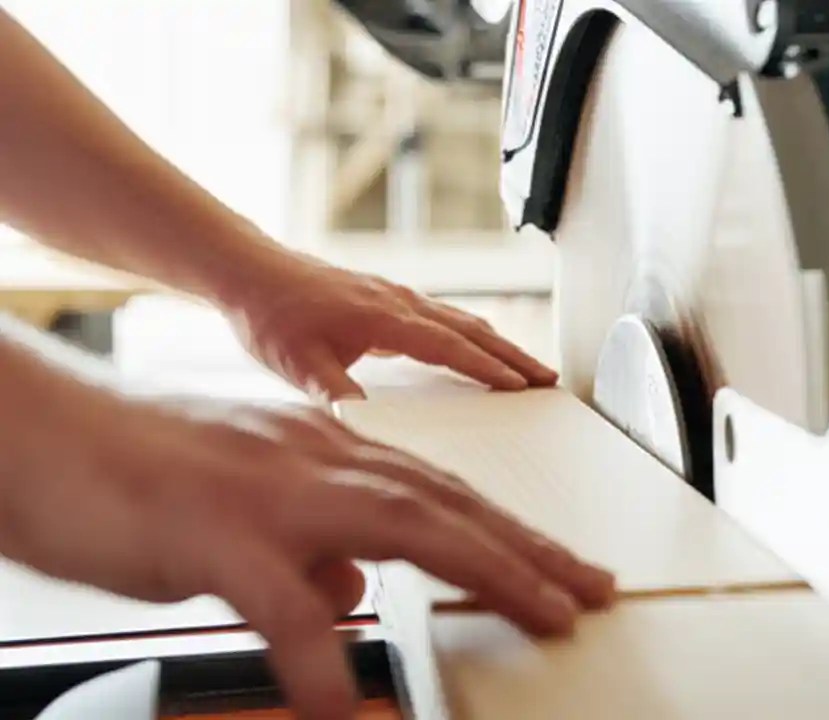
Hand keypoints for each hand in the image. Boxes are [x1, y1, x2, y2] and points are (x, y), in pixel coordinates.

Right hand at [0, 384, 614, 719]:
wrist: (42, 436)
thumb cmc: (136, 474)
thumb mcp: (245, 509)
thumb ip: (309, 544)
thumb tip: (354, 589)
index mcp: (323, 453)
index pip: (441, 490)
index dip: (511, 530)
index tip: (565, 567)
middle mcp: (314, 460)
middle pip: (447, 503)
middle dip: (529, 550)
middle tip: (592, 591)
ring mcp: (270, 491)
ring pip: (404, 525)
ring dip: (485, 570)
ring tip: (545, 615)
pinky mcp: (213, 533)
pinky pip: (283, 607)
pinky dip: (321, 659)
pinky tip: (343, 709)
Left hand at [223, 256, 557, 400]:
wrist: (250, 271)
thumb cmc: (271, 316)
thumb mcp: (296, 364)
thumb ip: (335, 390)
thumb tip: (368, 420)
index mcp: (384, 319)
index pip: (449, 347)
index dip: (487, 368)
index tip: (522, 386)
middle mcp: (399, 303)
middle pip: (471, 330)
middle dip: (514, 356)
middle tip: (549, 378)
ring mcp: (397, 297)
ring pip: (462, 320)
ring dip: (500, 344)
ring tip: (530, 367)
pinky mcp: (389, 298)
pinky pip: (445, 316)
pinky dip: (473, 333)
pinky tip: (479, 346)